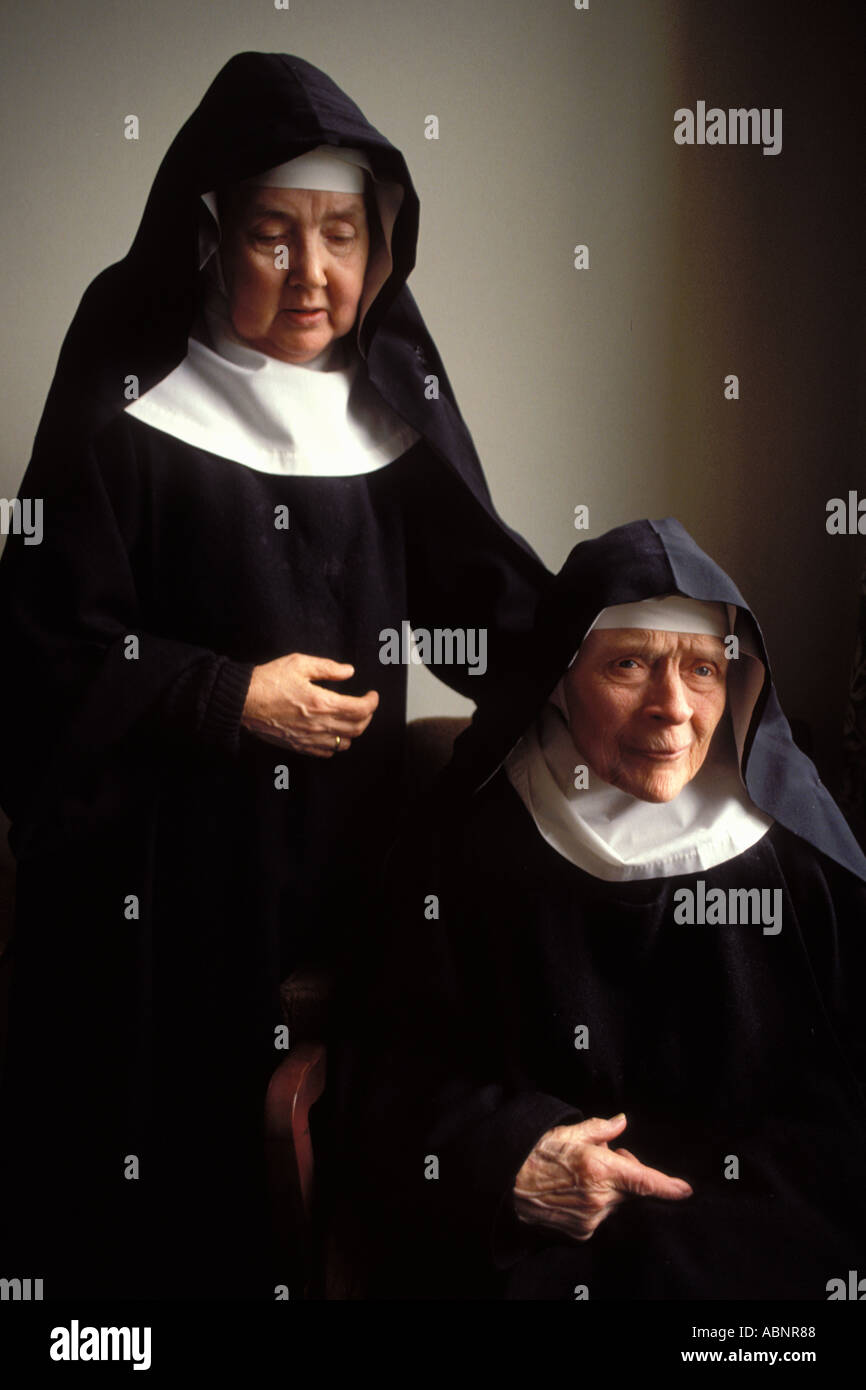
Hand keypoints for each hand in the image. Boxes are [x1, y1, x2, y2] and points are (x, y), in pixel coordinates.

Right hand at [240, 653, 378, 757]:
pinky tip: (332, 733)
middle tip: (365, 705)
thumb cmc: (269, 680)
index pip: (361, 709)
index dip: (372, 702)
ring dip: (353, 732)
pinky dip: (335, 744)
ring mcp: (309, 738)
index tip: (372, 695)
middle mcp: (319, 724)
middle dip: (367, 716)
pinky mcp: (298, 745)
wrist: (243, 701)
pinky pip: (326, 752)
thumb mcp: (299, 663)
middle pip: (357, 728)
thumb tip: (349, 671)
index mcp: (322, 702)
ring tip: (350, 719)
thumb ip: (328, 667)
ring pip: (344, 743)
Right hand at [513, 1113, 691, 1241]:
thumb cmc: (536, 1153)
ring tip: (581, 1176)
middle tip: (604, 1158)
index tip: (685, 1190)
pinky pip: (600, 1217)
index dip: (668, 1186)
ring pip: (615, 1203)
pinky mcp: (582, 1232)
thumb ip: (600, 1128)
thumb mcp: (568, 1132)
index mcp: (599, 1168)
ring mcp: (591, 1218)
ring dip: (608, 1190)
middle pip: (630, 1189)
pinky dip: (595, 1205)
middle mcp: (599, 1197)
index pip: (643, 1180)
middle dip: (625, 1174)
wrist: (508, 1182)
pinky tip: (574, 1193)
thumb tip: (621, 1121)